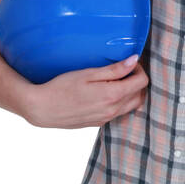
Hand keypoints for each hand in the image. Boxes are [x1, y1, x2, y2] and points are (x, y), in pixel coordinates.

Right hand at [23, 54, 149, 128]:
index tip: (129, 63)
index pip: (142, 82)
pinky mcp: (99, 123)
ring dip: (130, 93)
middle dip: (137, 81)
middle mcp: (113, 110)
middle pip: (140, 95)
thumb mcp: (88, 74)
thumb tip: (134, 60)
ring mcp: (106, 118)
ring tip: (116, 81)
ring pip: (132, 106)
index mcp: (113, 95)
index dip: (139, 69)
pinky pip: (119, 112)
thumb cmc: (62, 87)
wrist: (42, 109)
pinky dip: (120, 102)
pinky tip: (106, 93)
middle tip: (124, 71)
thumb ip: (114, 69)